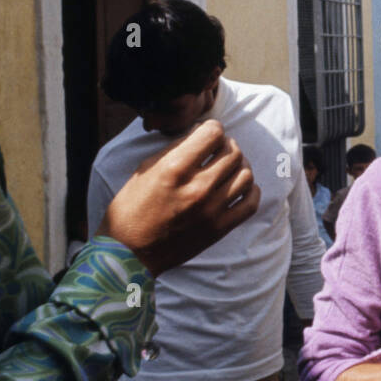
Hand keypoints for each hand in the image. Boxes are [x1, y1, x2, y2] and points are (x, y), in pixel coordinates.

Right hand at [98, 119, 260, 276]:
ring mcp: (211, 210)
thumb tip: (199, 133)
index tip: (207, 133)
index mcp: (174, 169)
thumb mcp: (145, 170)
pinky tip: (239, 188)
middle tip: (218, 150)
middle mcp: (197, 188)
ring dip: (240, 166)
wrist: (130, 253)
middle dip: (227, 145)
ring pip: (246, 175)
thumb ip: (175, 149)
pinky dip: (250, 191)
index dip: (212, 128)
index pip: (213, 133)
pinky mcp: (220, 229)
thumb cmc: (132, 209)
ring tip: (229, 168)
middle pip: (233, 152)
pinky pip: (251, 203)